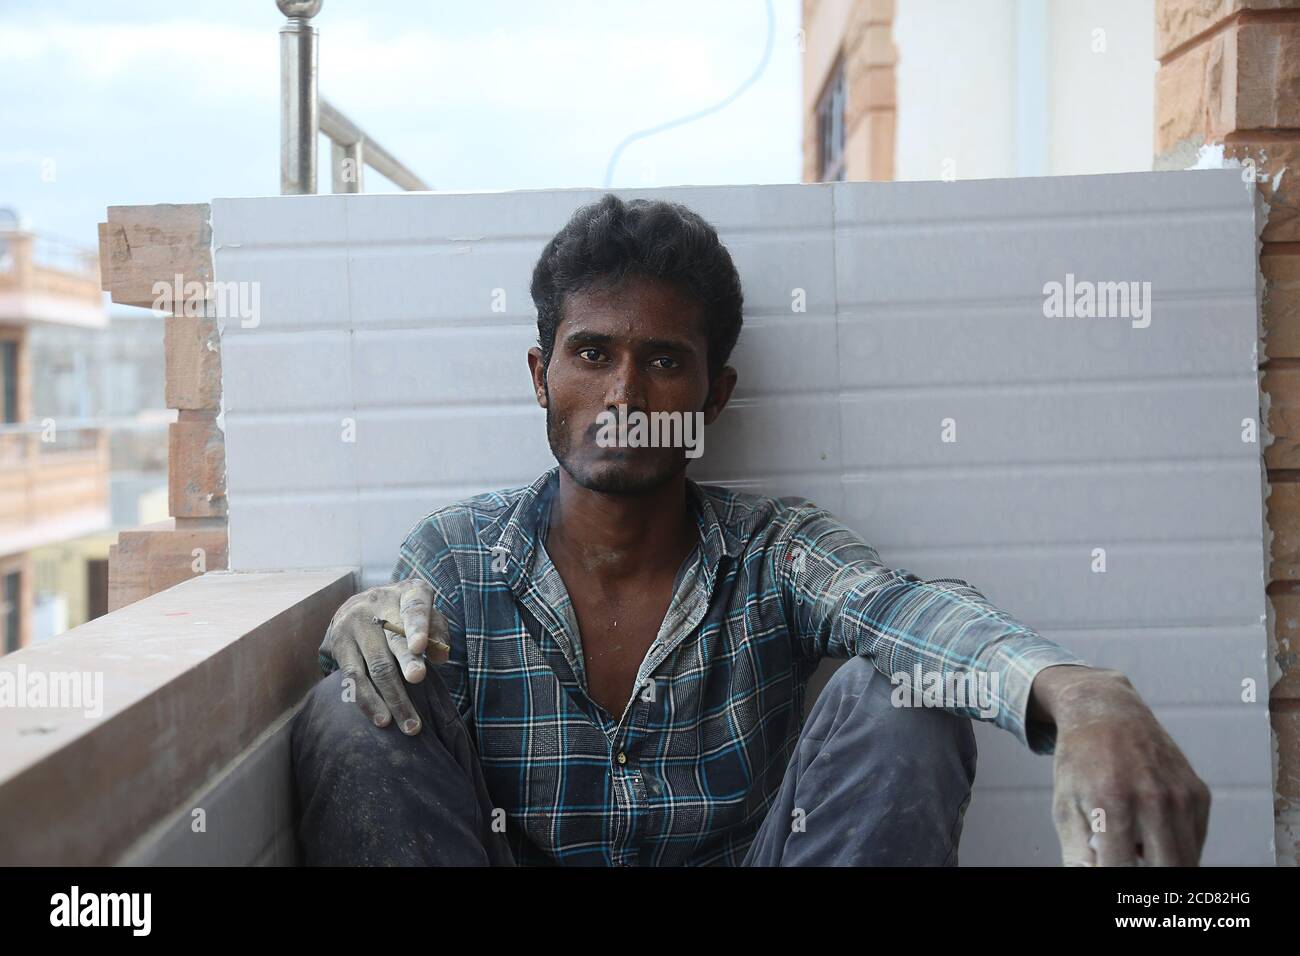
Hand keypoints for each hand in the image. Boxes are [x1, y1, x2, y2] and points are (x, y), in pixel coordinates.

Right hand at [318, 577, 450, 734]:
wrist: (361, 605)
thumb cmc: (405, 615)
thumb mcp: (427, 615)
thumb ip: (438, 632)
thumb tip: (441, 656)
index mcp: (408, 594)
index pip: (415, 608)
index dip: (418, 626)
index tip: (421, 646)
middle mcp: (377, 604)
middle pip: (394, 638)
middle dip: (407, 661)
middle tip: (418, 679)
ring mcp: (355, 624)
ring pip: (375, 665)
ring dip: (393, 696)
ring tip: (410, 723)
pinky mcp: (339, 645)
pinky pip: (353, 677)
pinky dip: (368, 701)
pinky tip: (382, 719)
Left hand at [1033, 666, 1210, 865]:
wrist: (1107, 712)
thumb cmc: (1080, 763)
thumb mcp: (1065, 805)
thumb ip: (1077, 854)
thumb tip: (1090, 882)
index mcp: (1111, 802)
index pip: (1121, 870)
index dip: (1115, 881)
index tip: (1110, 873)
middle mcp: (1152, 798)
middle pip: (1165, 872)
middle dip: (1146, 880)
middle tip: (1127, 863)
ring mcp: (1180, 795)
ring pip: (1186, 862)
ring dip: (1163, 865)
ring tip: (1136, 849)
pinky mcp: (1198, 793)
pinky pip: (1195, 841)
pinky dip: (1176, 848)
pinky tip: (1151, 832)